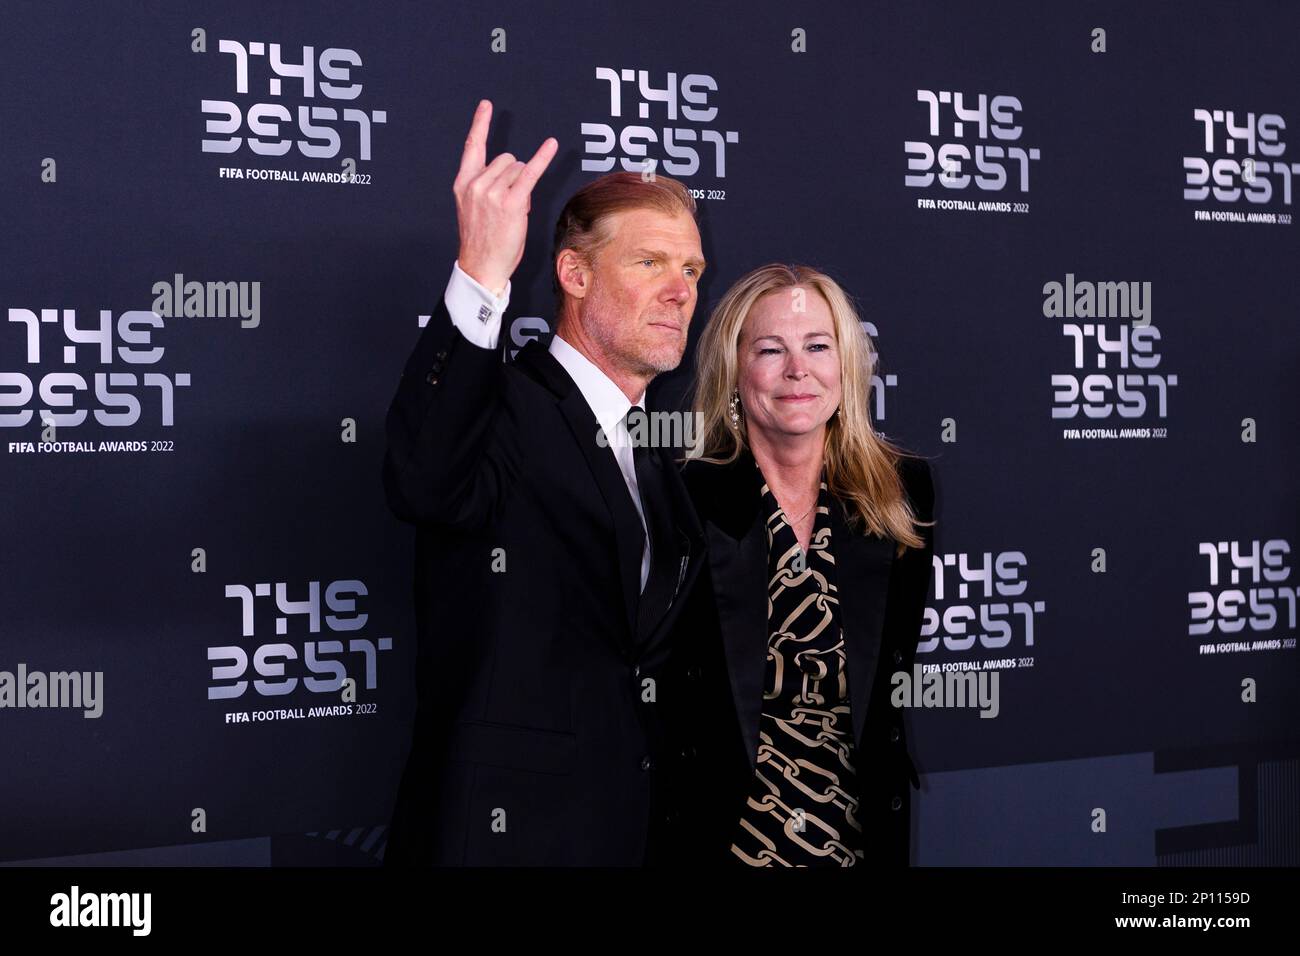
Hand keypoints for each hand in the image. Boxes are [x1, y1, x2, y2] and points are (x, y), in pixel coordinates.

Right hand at [452, 100, 556, 296]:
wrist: (481, 267)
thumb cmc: (481, 240)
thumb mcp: (474, 208)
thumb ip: (487, 186)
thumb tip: (514, 175)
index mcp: (463, 183)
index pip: (472, 147)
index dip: (480, 124)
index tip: (486, 105)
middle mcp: (476, 184)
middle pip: (506, 160)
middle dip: (513, 178)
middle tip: (507, 205)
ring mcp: (492, 193)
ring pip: (519, 170)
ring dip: (522, 187)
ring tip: (512, 212)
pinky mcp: (511, 203)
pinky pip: (530, 174)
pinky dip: (542, 158)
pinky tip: (551, 145)